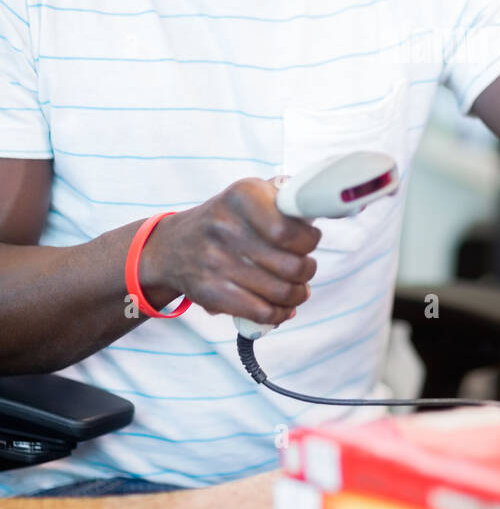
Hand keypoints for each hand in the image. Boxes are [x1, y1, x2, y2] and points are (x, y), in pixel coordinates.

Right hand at [138, 177, 320, 329]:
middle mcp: (226, 228)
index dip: (309, 241)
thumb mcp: (247, 195)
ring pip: (281, 292)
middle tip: (304, 267)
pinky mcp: (212, 292)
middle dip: (307, 270)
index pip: (290, 230)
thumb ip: (282, 196)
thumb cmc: (224, 220)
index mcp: (241, 198)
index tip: (310, 241)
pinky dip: (280, 314)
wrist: (173, 247)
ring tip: (298, 289)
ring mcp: (217, 262)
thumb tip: (318, 208)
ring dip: (298, 294)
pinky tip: (283, 307)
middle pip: (291, 265)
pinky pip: (261, 312)